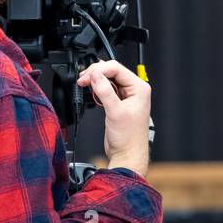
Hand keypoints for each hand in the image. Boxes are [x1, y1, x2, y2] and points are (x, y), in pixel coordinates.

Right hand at [76, 60, 151, 176]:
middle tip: (83, 80)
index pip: (117, 69)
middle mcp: (134, 90)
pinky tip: (91, 90)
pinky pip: (107, 88)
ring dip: (95, 80)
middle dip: (96, 73)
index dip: (99, 70)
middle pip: (112, 71)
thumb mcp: (115, 112)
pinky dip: (97, 88)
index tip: (86, 77)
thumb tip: (96, 76)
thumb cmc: (129, 138)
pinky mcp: (118, 102)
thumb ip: (105, 92)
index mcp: (139, 88)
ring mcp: (126, 96)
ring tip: (84, 83)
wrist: (127, 154)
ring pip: (108, 79)